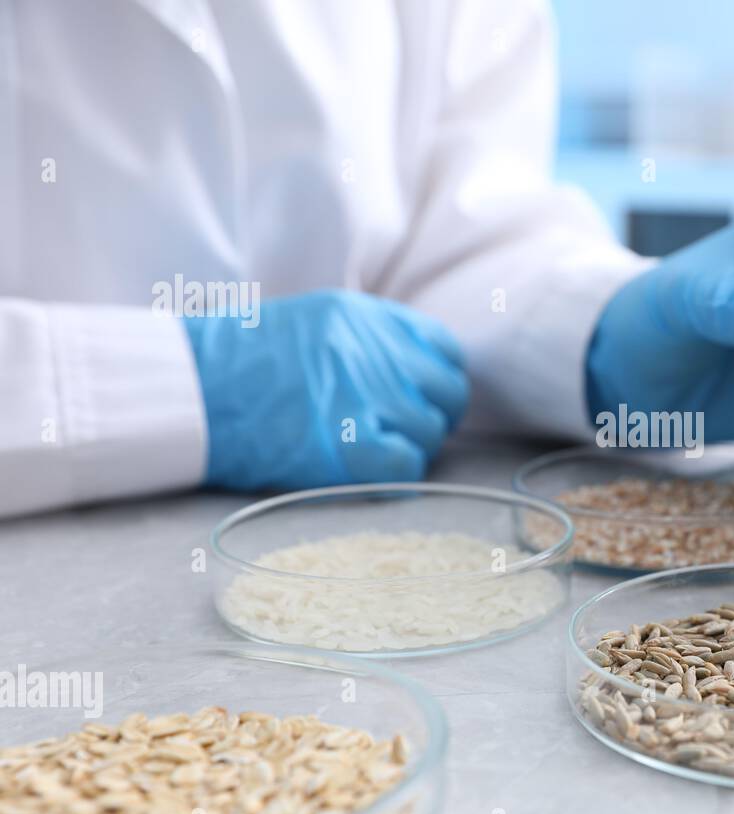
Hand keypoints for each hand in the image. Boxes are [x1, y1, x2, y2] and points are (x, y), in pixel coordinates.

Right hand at [183, 289, 467, 490]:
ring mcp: (366, 394)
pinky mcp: (350, 442)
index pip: (444, 348)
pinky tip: (370, 476)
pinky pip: (408, 466)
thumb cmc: (238, 364)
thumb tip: (411, 374)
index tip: (419, 398)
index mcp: (365, 316)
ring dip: (410, 448)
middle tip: (400, 434)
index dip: (437, 380)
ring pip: (430, 432)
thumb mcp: (311, 324)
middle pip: (447, 392)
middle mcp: (374, 350)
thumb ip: (364, 342)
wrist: (186, 390)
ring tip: (372, 454)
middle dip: (431, 417)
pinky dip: (397, 477)